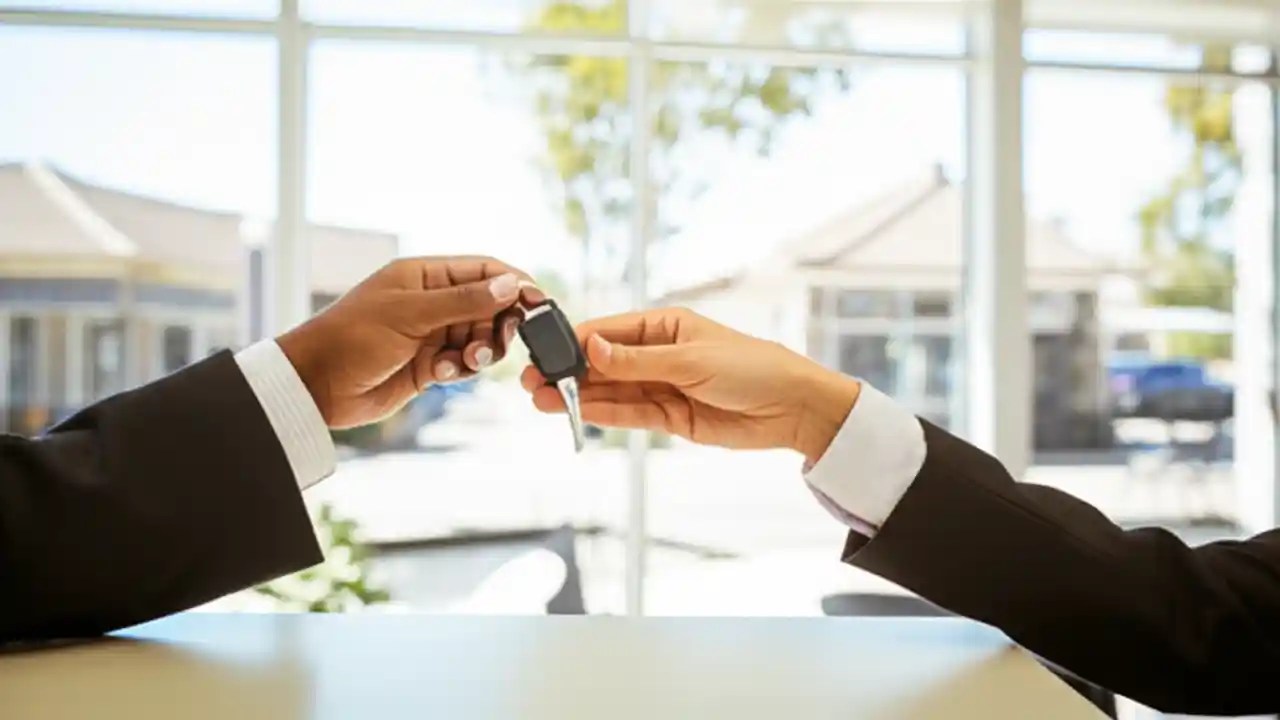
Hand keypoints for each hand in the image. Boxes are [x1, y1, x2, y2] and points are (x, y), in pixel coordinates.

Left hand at [278, 256, 541, 428]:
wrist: (316, 386)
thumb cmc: (351, 338)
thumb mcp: (410, 314)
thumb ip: (463, 301)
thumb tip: (510, 285)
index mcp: (425, 276)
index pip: (483, 271)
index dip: (514, 284)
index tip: (538, 302)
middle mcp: (432, 302)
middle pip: (489, 307)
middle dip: (498, 325)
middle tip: (496, 342)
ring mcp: (431, 334)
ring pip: (480, 338)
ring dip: (481, 351)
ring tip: (463, 362)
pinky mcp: (429, 365)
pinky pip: (463, 364)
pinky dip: (460, 370)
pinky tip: (441, 374)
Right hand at [519, 308, 860, 463]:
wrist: (792, 407)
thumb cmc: (751, 367)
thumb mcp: (691, 359)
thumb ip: (638, 361)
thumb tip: (593, 350)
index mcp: (665, 326)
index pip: (609, 331)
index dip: (576, 343)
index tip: (546, 353)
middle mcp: (659, 354)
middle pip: (604, 363)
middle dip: (570, 372)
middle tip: (532, 382)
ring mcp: (663, 386)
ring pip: (612, 391)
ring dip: (579, 395)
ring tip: (542, 400)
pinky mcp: (671, 416)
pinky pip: (630, 414)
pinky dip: (603, 414)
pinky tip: (577, 412)